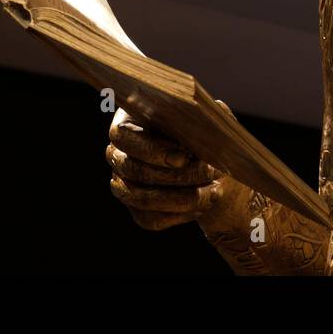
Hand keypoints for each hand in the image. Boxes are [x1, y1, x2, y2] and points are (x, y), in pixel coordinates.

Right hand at [106, 108, 224, 230]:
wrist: (209, 160)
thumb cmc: (201, 129)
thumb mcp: (203, 116)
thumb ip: (202, 114)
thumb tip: (210, 116)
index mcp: (127, 122)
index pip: (122, 135)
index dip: (151, 149)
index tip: (184, 157)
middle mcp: (119, 154)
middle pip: (133, 169)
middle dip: (175, 175)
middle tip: (208, 172)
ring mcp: (124, 184)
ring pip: (141, 198)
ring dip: (181, 198)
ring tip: (213, 191)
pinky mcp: (137, 210)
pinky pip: (151, 219)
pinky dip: (181, 214)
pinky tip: (205, 203)